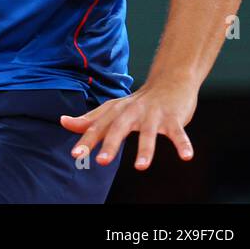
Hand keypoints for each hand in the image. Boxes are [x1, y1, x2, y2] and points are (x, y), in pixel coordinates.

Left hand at [60, 80, 197, 169]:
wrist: (169, 82)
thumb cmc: (137, 103)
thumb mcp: (111, 110)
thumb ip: (89, 120)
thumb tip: (63, 122)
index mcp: (115, 113)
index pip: (98, 128)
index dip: (86, 141)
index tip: (75, 155)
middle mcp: (132, 113)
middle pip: (119, 129)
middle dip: (110, 145)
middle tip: (101, 162)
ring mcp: (153, 115)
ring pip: (149, 134)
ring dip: (145, 150)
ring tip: (140, 167)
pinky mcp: (173, 118)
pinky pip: (178, 133)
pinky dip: (182, 144)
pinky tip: (186, 156)